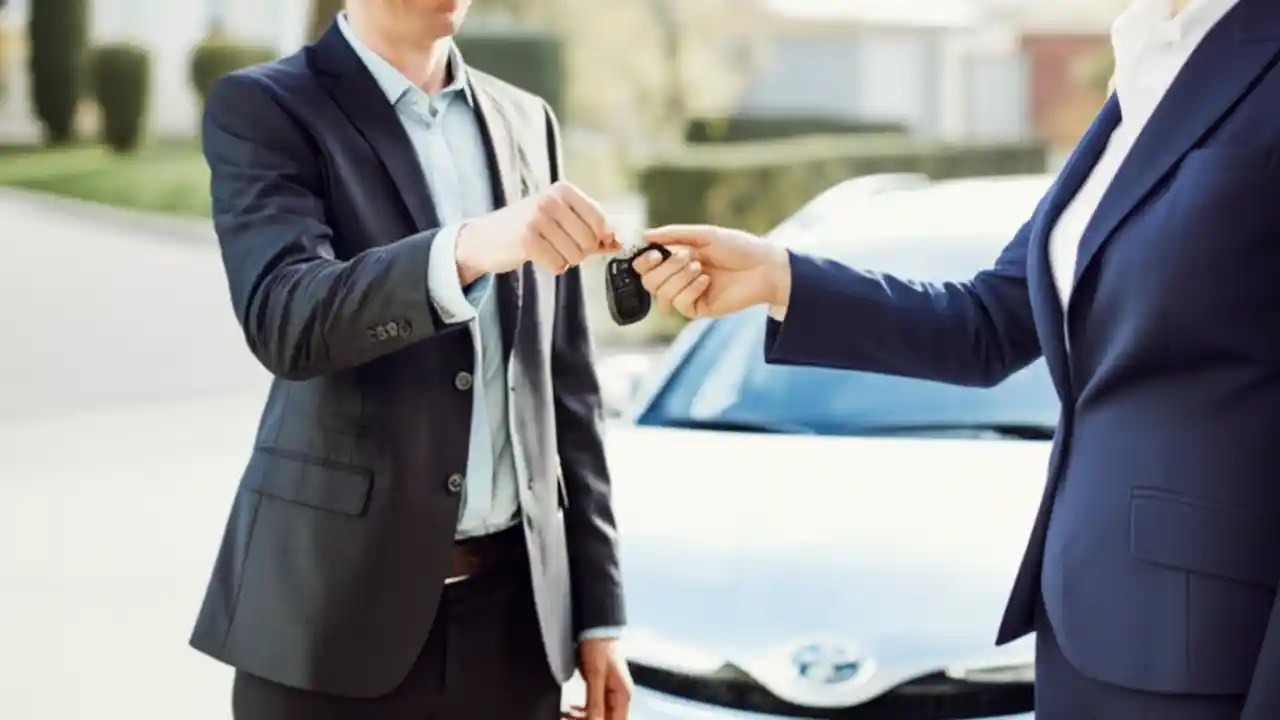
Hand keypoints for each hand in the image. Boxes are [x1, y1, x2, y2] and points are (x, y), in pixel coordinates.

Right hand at [455, 181, 619, 284]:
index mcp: (563, 190)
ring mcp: (537, 219)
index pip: (600, 220)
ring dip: (565, 259)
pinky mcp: (527, 240)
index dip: (596, 238)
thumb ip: (593, 230)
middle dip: (579, 251)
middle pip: (589, 240)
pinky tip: (538, 256)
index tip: (581, 238)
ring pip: (575, 255)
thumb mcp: (562, 220)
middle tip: (559, 245)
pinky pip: (558, 264)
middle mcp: (550, 200)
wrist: (486, 238)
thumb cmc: (530, 228)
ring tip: (547, 249)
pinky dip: (553, 266)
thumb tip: (619, 241)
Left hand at [564, 638, 631, 719]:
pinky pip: (594, 707)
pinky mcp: (601, 688)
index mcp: (623, 696)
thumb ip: (595, 702)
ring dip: (582, 719)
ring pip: (599, 716)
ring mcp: (611, 693)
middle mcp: (619, 697)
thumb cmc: (600, 647)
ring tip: (566, 716)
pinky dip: (582, 712)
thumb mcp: (595, 676)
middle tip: (569, 719)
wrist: (596, 628)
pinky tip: (571, 711)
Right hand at [635, 225, 790, 318]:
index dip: (643, 261)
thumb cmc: (738, 247)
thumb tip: (645, 235)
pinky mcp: (699, 309)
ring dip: (680, 277)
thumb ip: (674, 235)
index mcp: (677, 259)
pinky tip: (707, 281)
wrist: (764, 267)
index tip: (654, 253)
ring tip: (701, 268)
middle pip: (649, 282)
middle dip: (665, 268)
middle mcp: (679, 278)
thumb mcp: (704, 235)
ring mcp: (688, 295)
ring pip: (663, 293)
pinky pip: (681, 304)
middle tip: (686, 257)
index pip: (646, 266)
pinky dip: (691, 289)